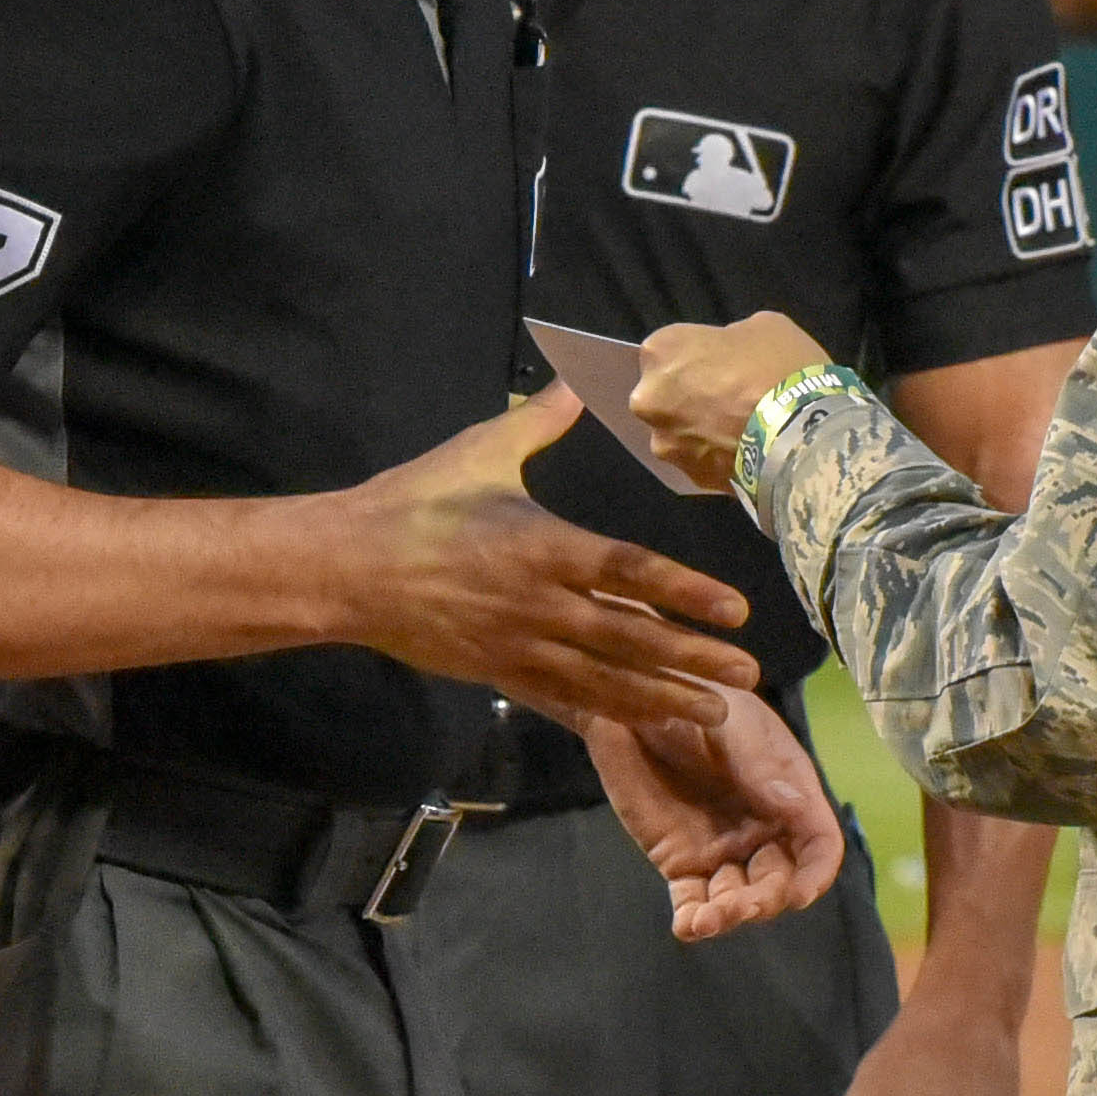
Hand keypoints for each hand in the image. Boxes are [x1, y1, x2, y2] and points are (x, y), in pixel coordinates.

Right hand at [327, 387, 759, 728]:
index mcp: (541, 545)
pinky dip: (613, 711)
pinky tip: (650, 720)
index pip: (629, 573)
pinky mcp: (500, 672)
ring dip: (664, 697)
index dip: (686, 593)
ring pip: (605, 681)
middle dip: (693, 659)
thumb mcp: (481, 451)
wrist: (347, 567)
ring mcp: (520, 645)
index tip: (736, 610)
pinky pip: (566, 699)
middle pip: (630, 639)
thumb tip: (582, 375)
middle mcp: (539, 604)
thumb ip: (541, 419)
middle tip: (748, 675)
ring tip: (717, 713)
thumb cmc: (415, 503)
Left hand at [583, 679, 846, 941]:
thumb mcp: (730, 720)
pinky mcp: (681, 861)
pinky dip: (693, 919)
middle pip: (781, 881)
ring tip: (706, 920)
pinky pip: (693, 899)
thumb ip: (760, 765)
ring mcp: (723, 849)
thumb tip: (795, 808)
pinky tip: (688, 927)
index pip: (819, 846)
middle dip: (765, 901)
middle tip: (738, 906)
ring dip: (730, 915)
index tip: (798, 894)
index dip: (816, 874)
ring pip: (738, 898)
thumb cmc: (693, 695)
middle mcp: (763, 829)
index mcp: (790, 794)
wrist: (630, 696)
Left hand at [631, 312, 840, 497]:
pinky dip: (716, 457)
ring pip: (678, 432)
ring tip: (740, 431)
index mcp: (662, 350)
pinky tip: (746, 452)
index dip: (698, 355)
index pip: (669, 348)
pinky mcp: (688, 477)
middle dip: (689, 395)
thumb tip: (728, 355)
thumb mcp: (763, 327)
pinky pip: (699, 460)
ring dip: (700, 430)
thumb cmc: (780, 367)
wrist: (803, 434)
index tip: (722, 363)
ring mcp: (665, 442)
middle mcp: (650, 398)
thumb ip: (730, 338)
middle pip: (664, 393)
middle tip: (729, 398)